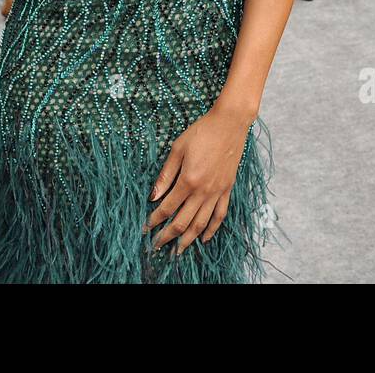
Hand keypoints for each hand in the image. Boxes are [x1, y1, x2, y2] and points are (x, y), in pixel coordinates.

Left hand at [145, 103, 254, 253]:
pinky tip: (204, 238)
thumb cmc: (201, 132)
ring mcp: (217, 192)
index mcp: (188, 180)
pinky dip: (212, 230)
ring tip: (177, 251)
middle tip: (156, 246)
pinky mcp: (227, 190)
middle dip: (167, 236)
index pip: (167, 208)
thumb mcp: (177, 149)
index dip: (154, 220)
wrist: (230, 124)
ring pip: (201, 224)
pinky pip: (220, 216)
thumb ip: (165, 175)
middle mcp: (203, 191)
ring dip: (188, 240)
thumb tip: (152, 197)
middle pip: (183, 222)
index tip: (145, 228)